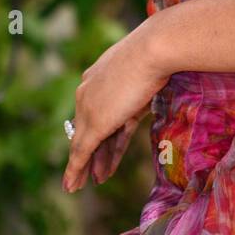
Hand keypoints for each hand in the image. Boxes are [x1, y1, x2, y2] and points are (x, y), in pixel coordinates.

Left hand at [61, 20, 172, 192]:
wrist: (156, 49)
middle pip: (90, 128)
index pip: (99, 109)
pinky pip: (82, 152)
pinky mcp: (95, 123)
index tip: (102, 145)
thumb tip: (160, 84)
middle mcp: (89, 90)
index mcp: (100, 74)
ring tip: (81, 185)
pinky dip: (76, 170)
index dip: (101, 130)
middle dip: (91, 152)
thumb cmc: (161, 54)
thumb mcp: (151, 71)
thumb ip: (147, 84)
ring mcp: (90, 106)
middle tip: (88, 173)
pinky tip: (73, 184)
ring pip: (84, 143)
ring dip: (84, 166)